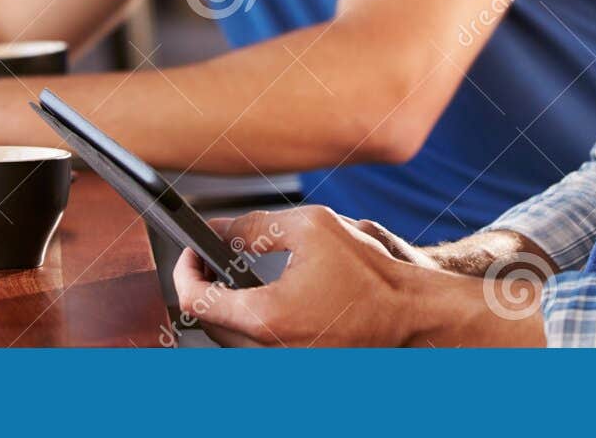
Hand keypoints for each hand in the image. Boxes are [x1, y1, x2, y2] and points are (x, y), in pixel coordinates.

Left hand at [171, 206, 543, 346]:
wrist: (411, 317)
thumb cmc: (370, 275)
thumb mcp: (312, 228)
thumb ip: (254, 225)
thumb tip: (217, 229)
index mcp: (266, 319)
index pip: (193, 301)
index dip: (185, 270)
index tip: (191, 251)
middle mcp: (268, 353)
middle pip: (206, 322)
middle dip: (204, 286)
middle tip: (211, 258)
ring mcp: (281, 366)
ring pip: (229, 337)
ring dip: (227, 305)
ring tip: (239, 275)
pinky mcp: (294, 369)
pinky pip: (255, 347)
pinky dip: (251, 321)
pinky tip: (267, 297)